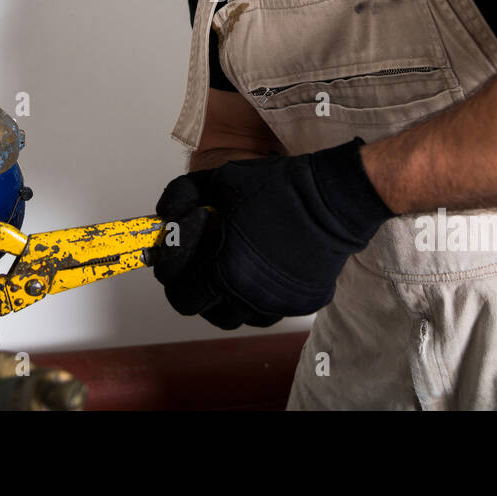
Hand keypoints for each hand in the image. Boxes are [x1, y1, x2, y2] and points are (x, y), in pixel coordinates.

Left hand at [149, 138, 392, 328]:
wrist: (333, 197)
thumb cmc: (276, 187)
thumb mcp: (219, 180)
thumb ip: (181, 198)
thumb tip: (163, 220)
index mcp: (224, 271)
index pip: (180, 294)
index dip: (174, 267)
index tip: (185, 241)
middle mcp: (249, 297)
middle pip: (203, 310)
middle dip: (194, 284)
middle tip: (200, 260)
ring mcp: (276, 304)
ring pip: (235, 315)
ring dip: (224, 294)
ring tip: (230, 264)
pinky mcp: (299, 303)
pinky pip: (266, 309)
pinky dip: (256, 295)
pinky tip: (259, 268)